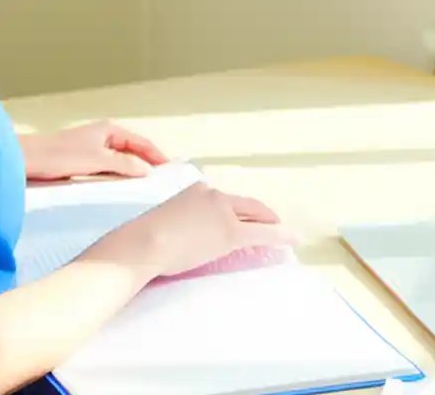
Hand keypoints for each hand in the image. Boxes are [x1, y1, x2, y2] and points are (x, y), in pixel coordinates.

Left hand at [19, 120, 168, 180]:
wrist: (27, 160)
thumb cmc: (60, 155)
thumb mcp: (97, 160)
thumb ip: (124, 165)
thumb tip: (147, 170)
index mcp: (109, 130)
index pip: (142, 143)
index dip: (158, 155)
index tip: (172, 169)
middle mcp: (103, 137)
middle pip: (133, 151)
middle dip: (148, 163)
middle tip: (164, 180)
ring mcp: (93, 149)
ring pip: (121, 161)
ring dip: (133, 171)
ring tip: (148, 186)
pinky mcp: (84, 162)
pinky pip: (109, 169)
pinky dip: (119, 176)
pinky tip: (123, 187)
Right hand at [93, 183, 297, 277]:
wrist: (143, 243)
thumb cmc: (143, 240)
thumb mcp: (162, 223)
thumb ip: (177, 224)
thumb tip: (177, 237)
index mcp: (195, 190)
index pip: (224, 201)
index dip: (238, 210)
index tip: (244, 218)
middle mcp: (212, 194)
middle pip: (245, 204)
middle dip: (262, 214)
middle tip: (274, 223)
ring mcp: (223, 212)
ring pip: (255, 217)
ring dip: (272, 226)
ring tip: (285, 234)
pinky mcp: (231, 232)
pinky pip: (262, 233)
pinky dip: (280, 235)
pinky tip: (292, 239)